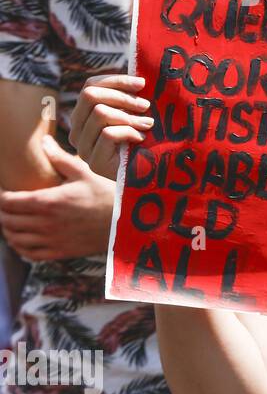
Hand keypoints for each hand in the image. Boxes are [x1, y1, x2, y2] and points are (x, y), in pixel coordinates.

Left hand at [0, 136, 116, 260]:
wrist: (126, 223)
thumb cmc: (106, 195)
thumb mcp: (84, 174)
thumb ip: (60, 159)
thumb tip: (44, 141)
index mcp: (49, 201)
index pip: (8, 201)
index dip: (1, 194)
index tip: (4, 190)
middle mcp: (46, 223)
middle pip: (7, 220)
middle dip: (3, 211)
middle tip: (8, 204)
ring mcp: (52, 239)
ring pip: (14, 238)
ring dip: (8, 229)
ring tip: (12, 221)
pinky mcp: (60, 252)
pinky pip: (29, 253)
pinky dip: (20, 247)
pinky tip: (22, 239)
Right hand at [70, 73, 151, 179]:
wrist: (147, 177)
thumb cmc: (144, 141)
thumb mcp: (134, 115)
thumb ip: (129, 99)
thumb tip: (140, 76)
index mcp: (84, 115)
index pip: (90, 86)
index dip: (116, 80)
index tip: (142, 83)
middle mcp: (78, 130)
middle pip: (91, 96)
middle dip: (123, 97)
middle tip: (146, 106)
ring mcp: (83, 147)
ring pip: (100, 114)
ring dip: (130, 117)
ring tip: (148, 124)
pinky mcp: (94, 162)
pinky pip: (109, 134)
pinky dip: (130, 132)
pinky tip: (141, 139)